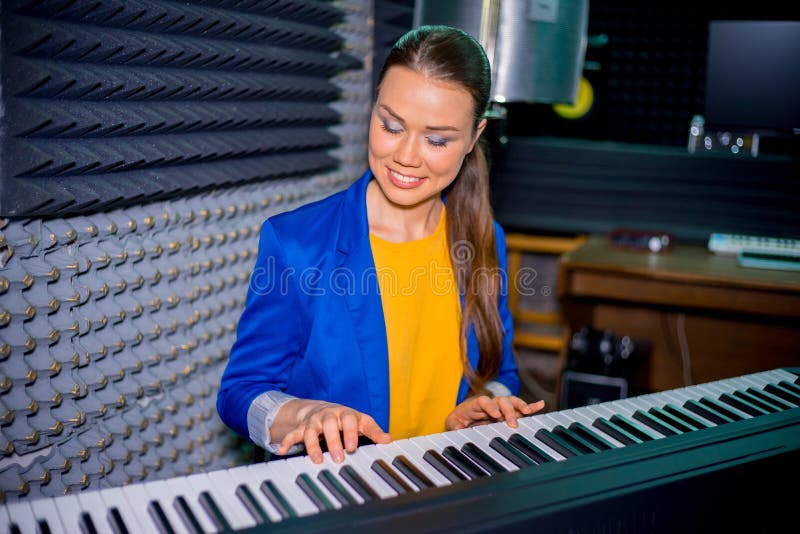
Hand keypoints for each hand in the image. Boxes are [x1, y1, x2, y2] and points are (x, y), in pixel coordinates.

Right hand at [275, 400, 391, 463]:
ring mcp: (314, 421)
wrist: (324, 409)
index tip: (352, 447)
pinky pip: (292, 434)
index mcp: (345, 413)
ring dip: (312, 445)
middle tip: (338, 457)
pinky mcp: (302, 428)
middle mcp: (328, 415)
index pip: (349, 419)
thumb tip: (388, 439)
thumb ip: (373, 431)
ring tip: (317, 460)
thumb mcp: (361, 422)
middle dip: (333, 441)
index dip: (351, 432)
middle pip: (329, 424)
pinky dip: (286, 442)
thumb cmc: (346, 418)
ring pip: (311, 430)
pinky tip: (280, 451)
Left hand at [445, 395, 544, 430]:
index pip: (483, 401)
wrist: (459, 421)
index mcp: (474, 406)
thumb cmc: (457, 424)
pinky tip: (541, 405)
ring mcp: (499, 408)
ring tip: (528, 411)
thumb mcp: (453, 427)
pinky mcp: (507, 414)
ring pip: (511, 403)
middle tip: (512, 423)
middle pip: (501, 401)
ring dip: (520, 406)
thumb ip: (455, 428)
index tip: (495, 414)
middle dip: (508, 410)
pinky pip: (520, 409)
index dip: (490, 406)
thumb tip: (457, 431)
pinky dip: (531, 407)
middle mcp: (489, 404)